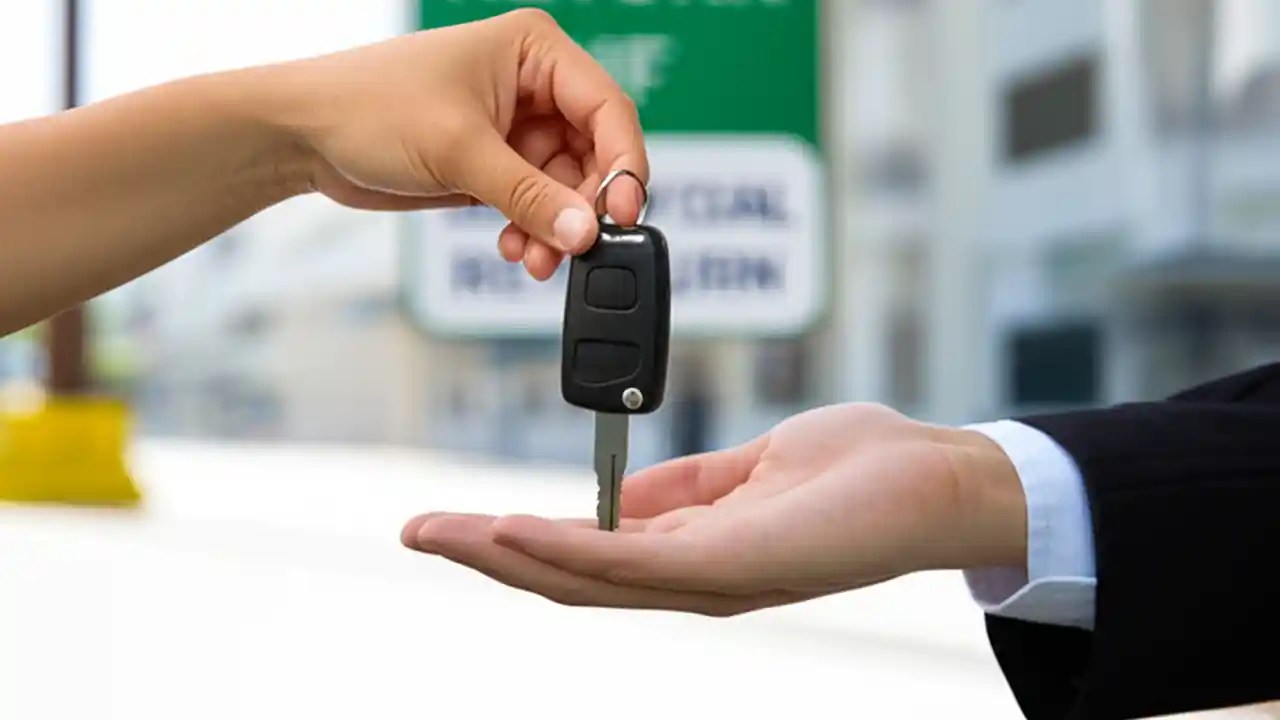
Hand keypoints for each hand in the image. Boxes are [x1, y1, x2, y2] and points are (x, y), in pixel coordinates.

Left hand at [276, 8, 646, 279]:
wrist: (303, 136)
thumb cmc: (366, 106)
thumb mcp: (458, 151)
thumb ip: (529, 196)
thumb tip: (583, 232)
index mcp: (534, 51)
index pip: (607, 108)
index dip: (623, 165)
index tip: (620, 214)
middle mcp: (532, 84)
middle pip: (593, 154)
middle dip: (581, 206)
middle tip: (571, 246)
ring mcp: (514, 126)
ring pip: (565, 186)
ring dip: (555, 226)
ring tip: (533, 257)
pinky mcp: (494, 162)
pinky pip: (536, 202)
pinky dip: (532, 229)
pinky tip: (515, 247)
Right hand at [400, 403, 1026, 616]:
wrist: (941, 478)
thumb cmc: (860, 470)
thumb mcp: (748, 470)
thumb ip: (681, 490)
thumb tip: (612, 499)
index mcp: (695, 552)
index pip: (587, 556)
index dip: (515, 543)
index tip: (455, 521)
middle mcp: (695, 579)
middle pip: (569, 579)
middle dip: (485, 560)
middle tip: (414, 533)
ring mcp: (714, 580)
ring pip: (586, 580)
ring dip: (504, 559)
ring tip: (440, 535)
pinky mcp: (736, 568)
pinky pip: (634, 563)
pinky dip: (566, 549)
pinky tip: (513, 531)